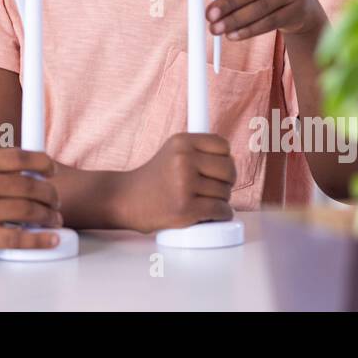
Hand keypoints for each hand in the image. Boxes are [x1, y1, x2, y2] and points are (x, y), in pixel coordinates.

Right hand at [0, 149, 62, 259]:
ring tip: (55, 220)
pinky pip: (19, 239)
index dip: (44, 164)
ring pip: (29, 212)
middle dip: (50, 195)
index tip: (53, 170)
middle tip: (56, 201)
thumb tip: (21, 177)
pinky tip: (50, 239)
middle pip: (30, 186)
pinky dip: (40, 240)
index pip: (21, 158)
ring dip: (49, 217)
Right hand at [118, 133, 235, 233]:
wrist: (126, 199)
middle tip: (213, 187)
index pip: (223, 146)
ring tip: (203, 200)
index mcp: (181, 142)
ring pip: (225, 193)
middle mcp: (183, 160)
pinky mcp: (186, 208)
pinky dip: (221, 214)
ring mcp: (184, 184)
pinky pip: (220, 210)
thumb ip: (197, 151)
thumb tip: (231, 161)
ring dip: (220, 200)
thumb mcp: (172, 151)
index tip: (216, 169)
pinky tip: (211, 214)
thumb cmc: (154, 179)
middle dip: (226, 181)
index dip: (224, 159)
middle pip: (228, 170)